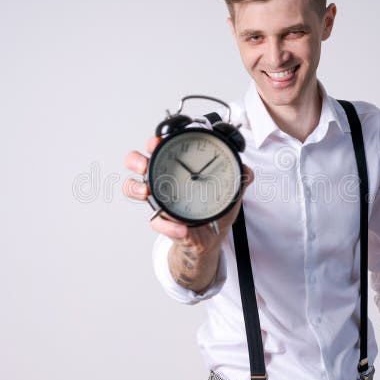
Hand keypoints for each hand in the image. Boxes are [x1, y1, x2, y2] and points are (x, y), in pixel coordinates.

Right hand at [123, 136, 252, 243]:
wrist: (211, 239)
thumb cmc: (214, 209)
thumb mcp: (230, 190)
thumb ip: (239, 176)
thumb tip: (246, 169)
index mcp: (176, 167)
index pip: (161, 148)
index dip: (155, 141)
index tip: (158, 140)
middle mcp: (162, 180)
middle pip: (136, 162)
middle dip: (136, 159)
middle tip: (145, 163)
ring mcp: (158, 199)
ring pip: (133, 188)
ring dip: (135, 187)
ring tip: (146, 192)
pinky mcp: (162, 221)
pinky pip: (157, 222)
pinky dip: (169, 227)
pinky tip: (182, 229)